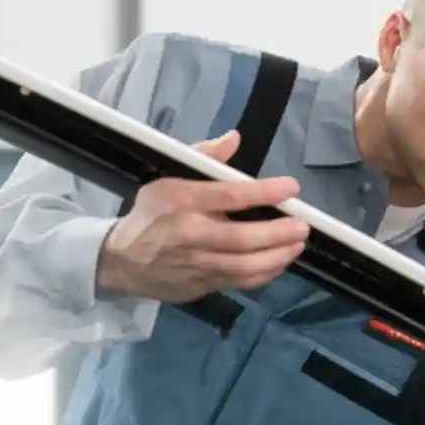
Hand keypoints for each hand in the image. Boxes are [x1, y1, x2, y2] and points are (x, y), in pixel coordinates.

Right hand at [97, 130, 306, 301]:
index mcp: (181, 201)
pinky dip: (265, 274)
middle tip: (302, 225)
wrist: (121, 262)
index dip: (264, 192)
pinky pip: (240, 282)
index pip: (229, 195)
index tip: (291, 188)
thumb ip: (203, 157)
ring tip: (298, 244)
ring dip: (277, 256)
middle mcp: (190, 234)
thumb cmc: (151, 215)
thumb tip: (234, 139)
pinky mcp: (201, 285)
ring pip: (245, 266)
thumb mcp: (168, 178)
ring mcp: (196, 264)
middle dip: (278, 232)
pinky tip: (280, 262)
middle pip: (242, 237)